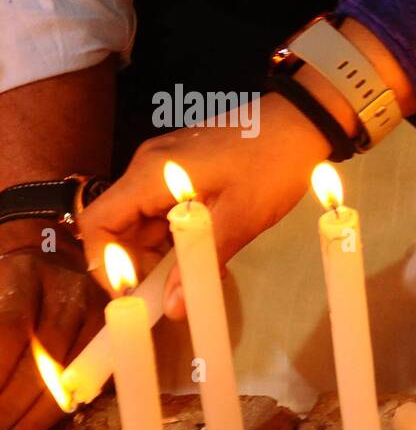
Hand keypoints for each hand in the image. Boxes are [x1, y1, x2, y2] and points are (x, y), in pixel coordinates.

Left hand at [0, 223, 105, 429]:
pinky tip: (36, 427)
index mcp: (23, 276)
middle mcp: (67, 291)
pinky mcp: (109, 332)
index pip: (10, 329)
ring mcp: (95, 311)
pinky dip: (62, 407)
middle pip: (43, 358)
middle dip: (11, 406)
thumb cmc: (3, 279)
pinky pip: (89, 378)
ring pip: (71, 373)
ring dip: (35, 416)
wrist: (43, 251)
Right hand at [78, 95, 329, 320]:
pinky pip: (164, 207)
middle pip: (118, 225)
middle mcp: (147, 166)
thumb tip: (173, 308)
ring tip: (198, 272)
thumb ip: (202, 263)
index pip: (97, 223)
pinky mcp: (183, 168)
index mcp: (151, 174)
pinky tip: (207, 250)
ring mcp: (164, 165)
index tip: (132, 292)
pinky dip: (176, 234)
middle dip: (139, 263)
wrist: (303, 121)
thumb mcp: (241, 219)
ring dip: (162, 252)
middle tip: (174, 289)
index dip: (105, 264)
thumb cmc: (274, 163)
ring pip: (143, 219)